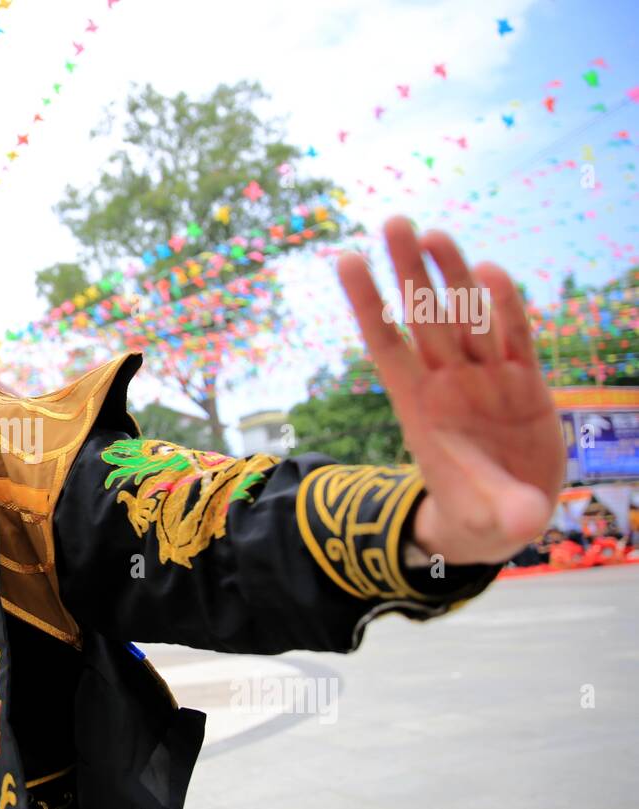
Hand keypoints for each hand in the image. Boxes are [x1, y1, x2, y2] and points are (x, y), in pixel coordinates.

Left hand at [337, 216, 565, 565]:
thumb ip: (502, 511)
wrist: (502, 515)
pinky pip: (514, 336)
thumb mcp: (488, 519)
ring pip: (466, 316)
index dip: (368, 303)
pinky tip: (491, 272)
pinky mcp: (524, 381)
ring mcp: (487, 378)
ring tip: (433, 234)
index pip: (386, 344)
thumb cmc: (477, 512)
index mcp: (420, 407)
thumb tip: (524, 522)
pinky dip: (505, 306)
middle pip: (426, 317)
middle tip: (394, 221)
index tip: (347, 260)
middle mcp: (450, 383)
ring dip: (451, 275)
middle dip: (410, 272)